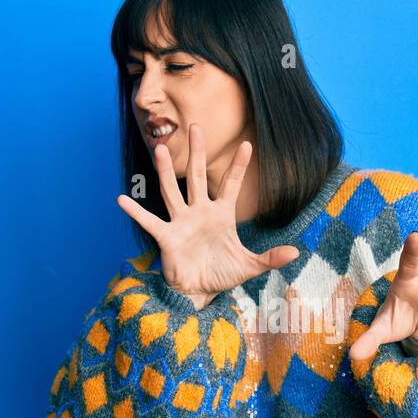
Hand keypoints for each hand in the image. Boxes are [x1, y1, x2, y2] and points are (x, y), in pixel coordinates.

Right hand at [115, 124, 298, 309]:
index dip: (238, 166)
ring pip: (172, 191)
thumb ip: (270, 258)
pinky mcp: (167, 237)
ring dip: (167, 171)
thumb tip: (296, 252)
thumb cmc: (221, 274)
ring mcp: (181, 222)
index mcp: (221, 215)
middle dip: (198, 153)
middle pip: (198, 177)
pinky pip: (150, 222)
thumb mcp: (249, 266)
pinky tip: (121, 199)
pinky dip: (136, 212)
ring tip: (162, 149)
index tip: (247, 144)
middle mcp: (200, 212)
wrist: (199, 291)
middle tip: (196, 125)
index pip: (231, 185)